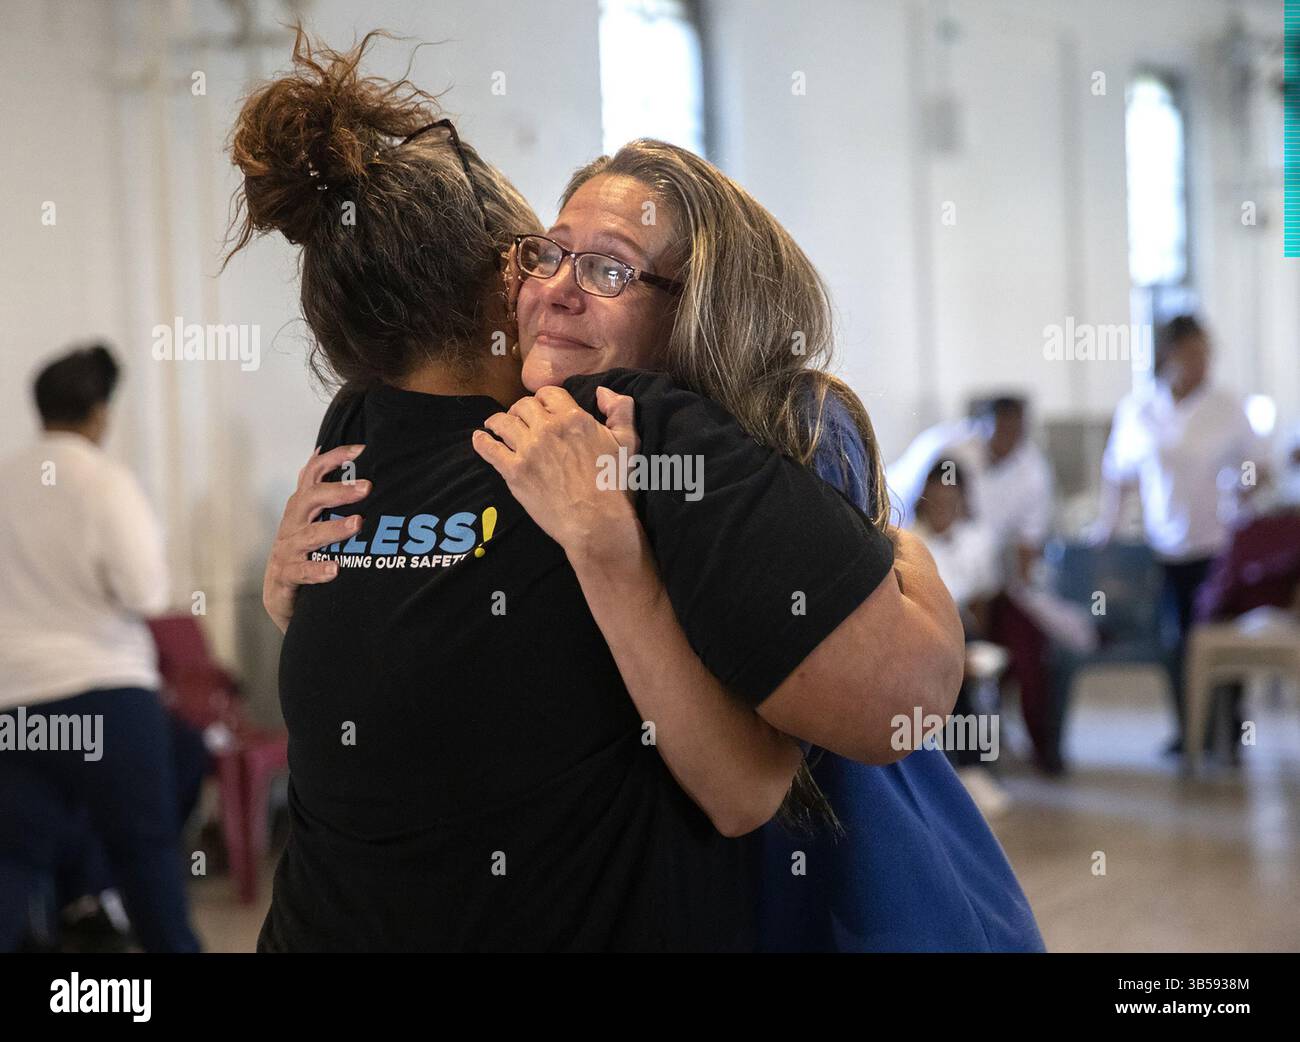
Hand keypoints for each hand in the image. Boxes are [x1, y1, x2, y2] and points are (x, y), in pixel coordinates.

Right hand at [263, 444, 368, 633]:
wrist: (281, 597)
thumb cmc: (306, 552)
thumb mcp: (316, 520)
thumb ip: (328, 495)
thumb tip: (340, 458)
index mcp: (301, 507)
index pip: (313, 473)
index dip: (334, 459)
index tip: (361, 450)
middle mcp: (292, 524)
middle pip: (310, 498)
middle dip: (338, 490)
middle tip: (367, 487)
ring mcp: (287, 550)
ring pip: (308, 535)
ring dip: (333, 528)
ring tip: (357, 523)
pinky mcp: (285, 576)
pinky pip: (301, 572)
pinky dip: (317, 570)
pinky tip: (335, 570)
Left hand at [472, 385, 640, 564]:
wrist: (597, 522)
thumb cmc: (615, 484)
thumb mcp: (628, 441)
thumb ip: (620, 409)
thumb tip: (602, 391)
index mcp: (573, 418)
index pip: (549, 393)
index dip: (543, 398)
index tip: (541, 407)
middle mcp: (547, 428)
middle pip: (523, 405)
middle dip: (521, 409)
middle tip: (520, 418)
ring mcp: (528, 450)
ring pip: (504, 422)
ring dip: (499, 421)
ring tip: (495, 425)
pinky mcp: (514, 472)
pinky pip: (490, 449)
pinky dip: (482, 441)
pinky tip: (480, 438)